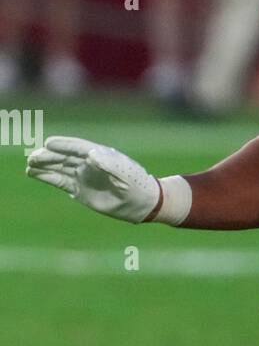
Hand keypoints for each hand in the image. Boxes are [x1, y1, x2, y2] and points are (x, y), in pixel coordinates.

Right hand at [26, 135, 160, 222]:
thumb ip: (109, 164)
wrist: (142, 202)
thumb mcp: (125, 173)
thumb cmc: (137, 184)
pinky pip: (59, 181)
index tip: (48, 143)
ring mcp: (83, 175)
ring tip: (29, 164)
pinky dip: (47, 177)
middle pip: (64, 156)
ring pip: (59, 168)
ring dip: (44, 165)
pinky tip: (33, 174)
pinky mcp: (79, 189)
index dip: (63, 145)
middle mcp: (88, 163)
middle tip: (33, 157)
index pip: (78, 147)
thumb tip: (91, 155)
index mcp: (100, 155)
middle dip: (49, 156)